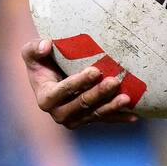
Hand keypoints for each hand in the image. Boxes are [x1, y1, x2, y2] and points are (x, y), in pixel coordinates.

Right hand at [21, 38, 138, 129]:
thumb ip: (34, 48)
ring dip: (112, 106)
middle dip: (99, 93)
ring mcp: (75, 120)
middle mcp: (59, 114)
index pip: (63, 91)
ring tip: (127, 98)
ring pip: (96, 113)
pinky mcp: (88, 120)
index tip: (94, 71)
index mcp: (45, 99)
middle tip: (114, 81)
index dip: (79, 82)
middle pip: (82, 103)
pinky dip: (119, 117)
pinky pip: (105, 119)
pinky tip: (134, 116)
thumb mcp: (31, 53)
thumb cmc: (41, 61)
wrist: (50, 77)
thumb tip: (46, 44)